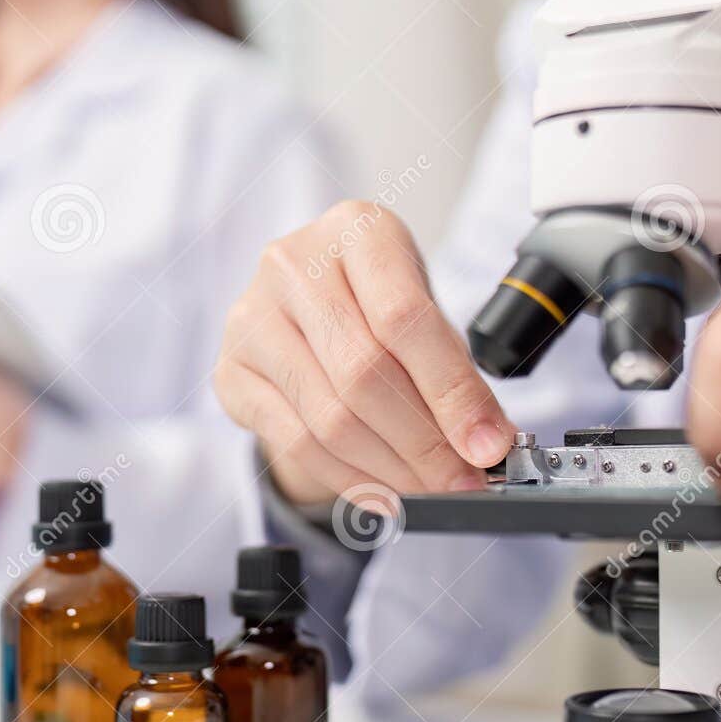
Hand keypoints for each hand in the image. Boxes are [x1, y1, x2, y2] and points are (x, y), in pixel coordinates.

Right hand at [214, 201, 514, 505]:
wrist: (309, 305)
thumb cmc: (377, 303)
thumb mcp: (425, 312)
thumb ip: (454, 370)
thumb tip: (489, 442)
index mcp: (356, 230)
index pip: (406, 318)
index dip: (452, 392)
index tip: (487, 445)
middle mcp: (292, 264)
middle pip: (364, 374)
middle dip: (425, 443)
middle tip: (463, 480)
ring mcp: (251, 317)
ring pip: (329, 417)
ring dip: (391, 469)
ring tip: (432, 488)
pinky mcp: (231, 371)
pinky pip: (295, 442)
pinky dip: (350, 478)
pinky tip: (384, 491)